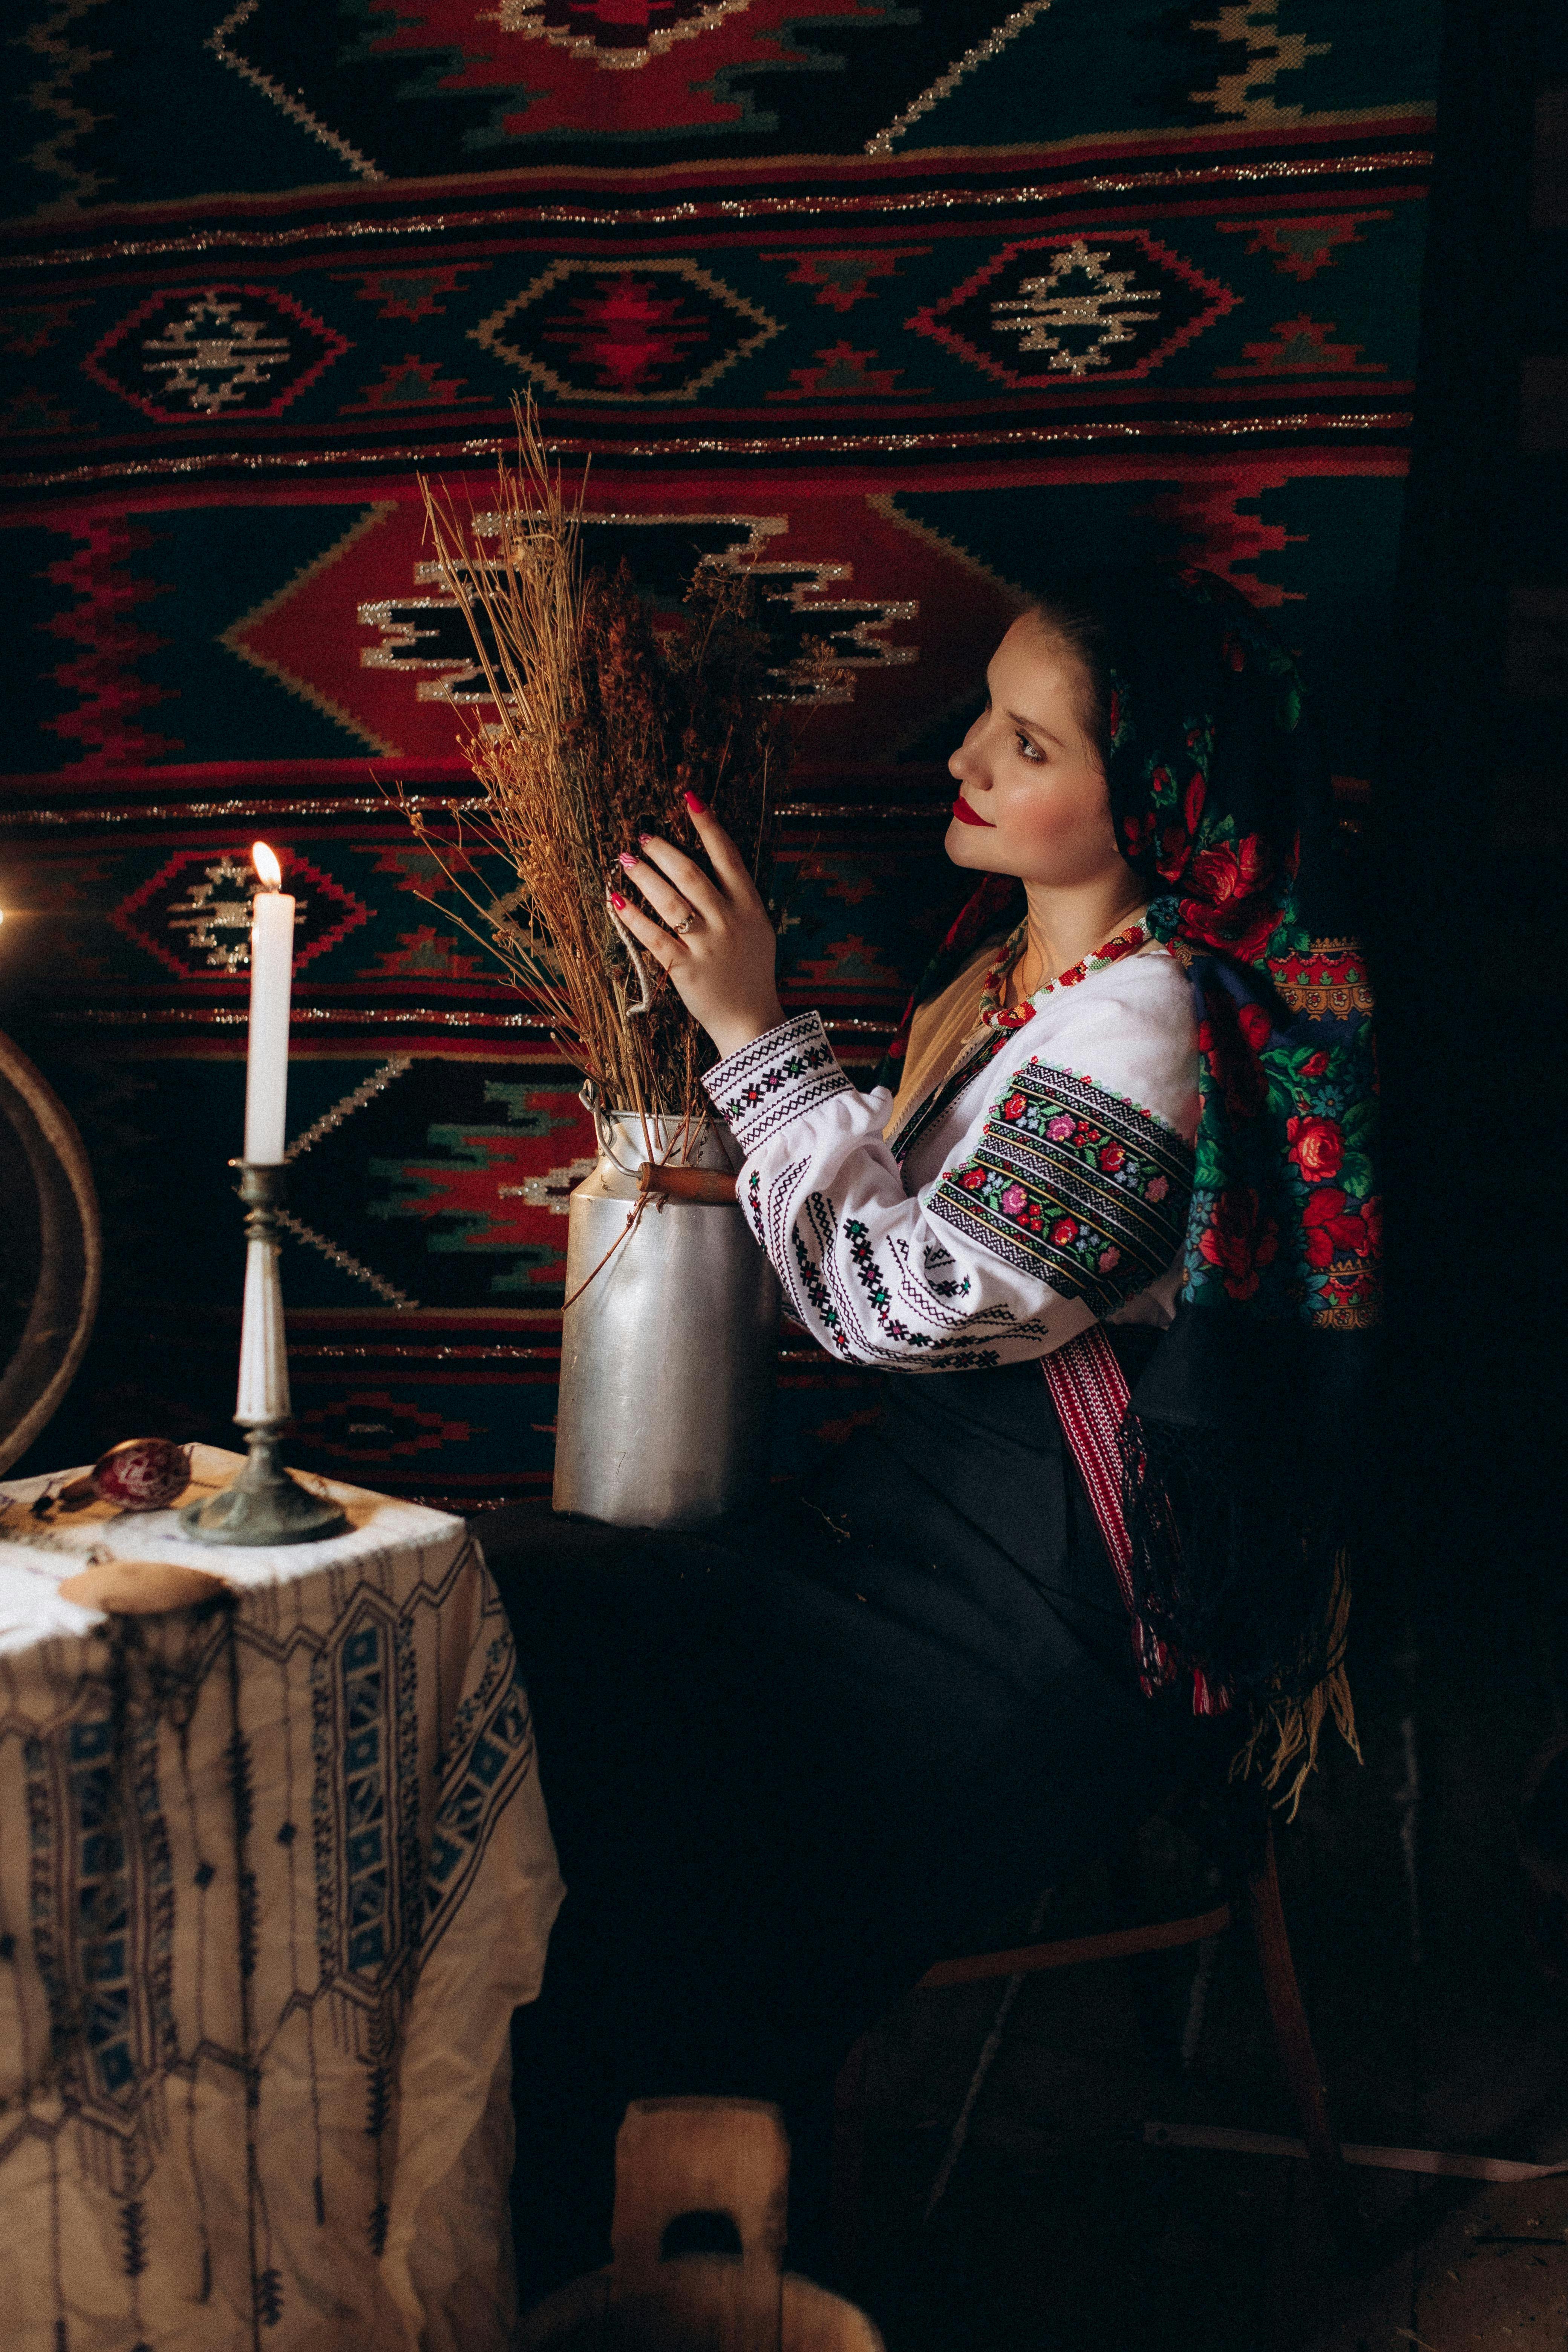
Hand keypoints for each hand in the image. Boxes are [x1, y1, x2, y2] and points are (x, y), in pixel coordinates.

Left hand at [610, 795, 783, 1059]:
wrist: (751, 1021)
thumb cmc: (752, 972)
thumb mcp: (758, 930)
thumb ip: (739, 900)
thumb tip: (715, 866)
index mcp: (749, 907)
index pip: (728, 856)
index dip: (708, 825)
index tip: (690, 798)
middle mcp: (729, 921)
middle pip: (691, 874)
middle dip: (664, 851)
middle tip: (643, 836)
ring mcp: (708, 945)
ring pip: (669, 900)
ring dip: (644, 876)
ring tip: (626, 860)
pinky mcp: (686, 968)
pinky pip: (653, 936)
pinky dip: (632, 917)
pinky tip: (616, 900)